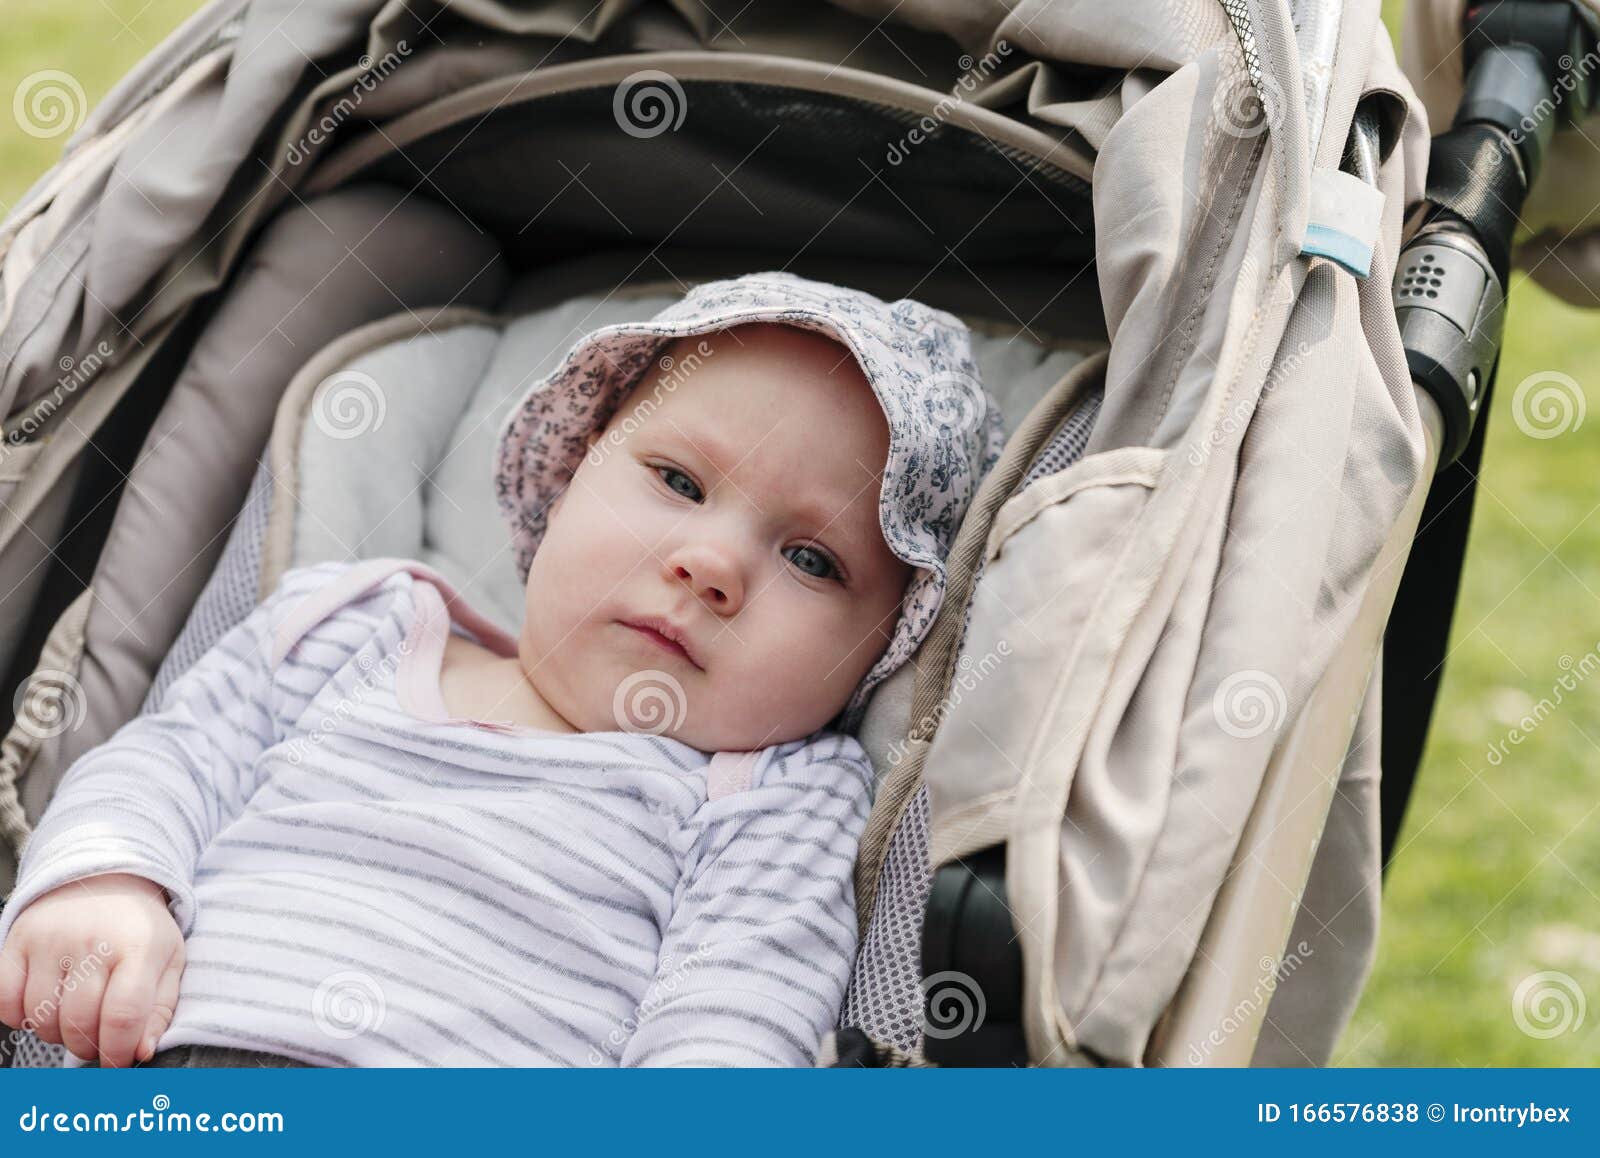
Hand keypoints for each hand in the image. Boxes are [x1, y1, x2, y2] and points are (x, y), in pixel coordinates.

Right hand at [0, 873, 184, 1066]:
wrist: (106, 878)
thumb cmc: (140, 929)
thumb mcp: (169, 961)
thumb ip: (161, 1009)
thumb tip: (142, 1052)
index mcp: (139, 946)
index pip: (123, 1014)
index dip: (117, 1051)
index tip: (118, 1063)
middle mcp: (93, 941)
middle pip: (79, 1022)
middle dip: (89, 1046)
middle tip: (98, 1042)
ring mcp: (51, 939)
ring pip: (42, 1017)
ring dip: (57, 1034)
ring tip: (74, 1021)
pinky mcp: (18, 940)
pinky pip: (7, 1002)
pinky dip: (20, 1018)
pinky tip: (44, 1008)